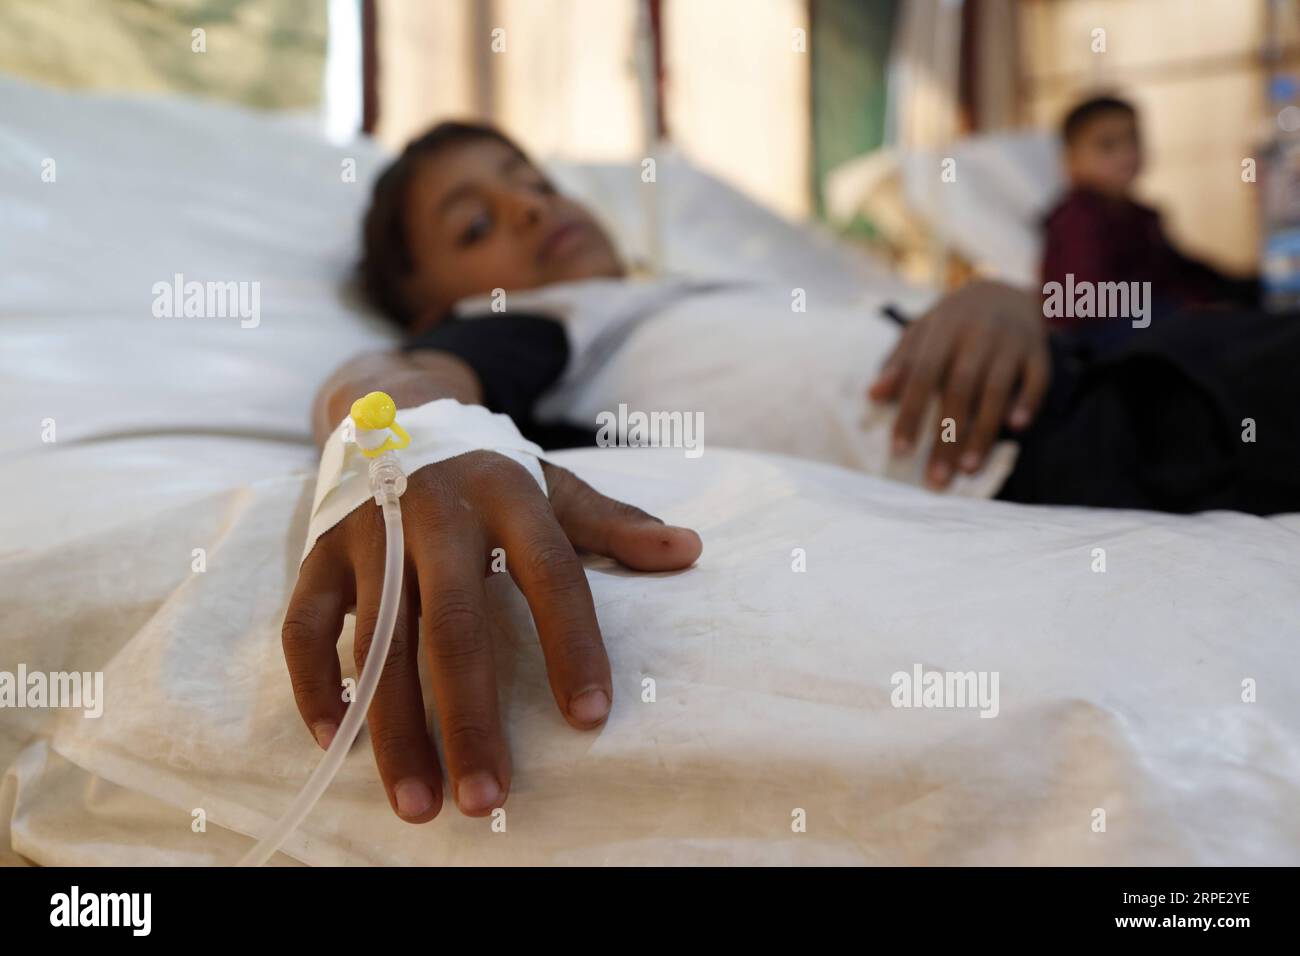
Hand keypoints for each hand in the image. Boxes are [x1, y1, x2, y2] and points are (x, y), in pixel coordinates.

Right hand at [281, 451, 701, 821]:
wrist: (394, 410)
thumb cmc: (490, 471)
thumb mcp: (554, 484)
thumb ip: (614, 524)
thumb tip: (690, 551)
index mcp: (509, 494)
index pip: (551, 574)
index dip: (573, 645)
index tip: (590, 720)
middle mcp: (436, 511)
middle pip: (454, 625)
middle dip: (470, 718)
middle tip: (488, 798)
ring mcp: (369, 531)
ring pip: (376, 640)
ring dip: (395, 728)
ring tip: (419, 804)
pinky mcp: (319, 551)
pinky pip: (303, 624)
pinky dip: (315, 684)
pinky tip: (336, 743)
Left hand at [867, 280, 1049, 488]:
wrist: (1004, 290)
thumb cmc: (952, 323)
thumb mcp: (921, 332)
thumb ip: (899, 363)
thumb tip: (873, 395)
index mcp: (942, 329)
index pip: (922, 375)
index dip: (910, 412)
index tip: (900, 451)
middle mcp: (977, 334)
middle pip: (959, 389)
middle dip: (947, 437)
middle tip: (936, 479)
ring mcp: (1010, 341)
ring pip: (996, 390)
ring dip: (983, 432)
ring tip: (968, 469)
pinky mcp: (1037, 351)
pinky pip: (1036, 379)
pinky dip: (1027, 402)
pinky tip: (1016, 430)